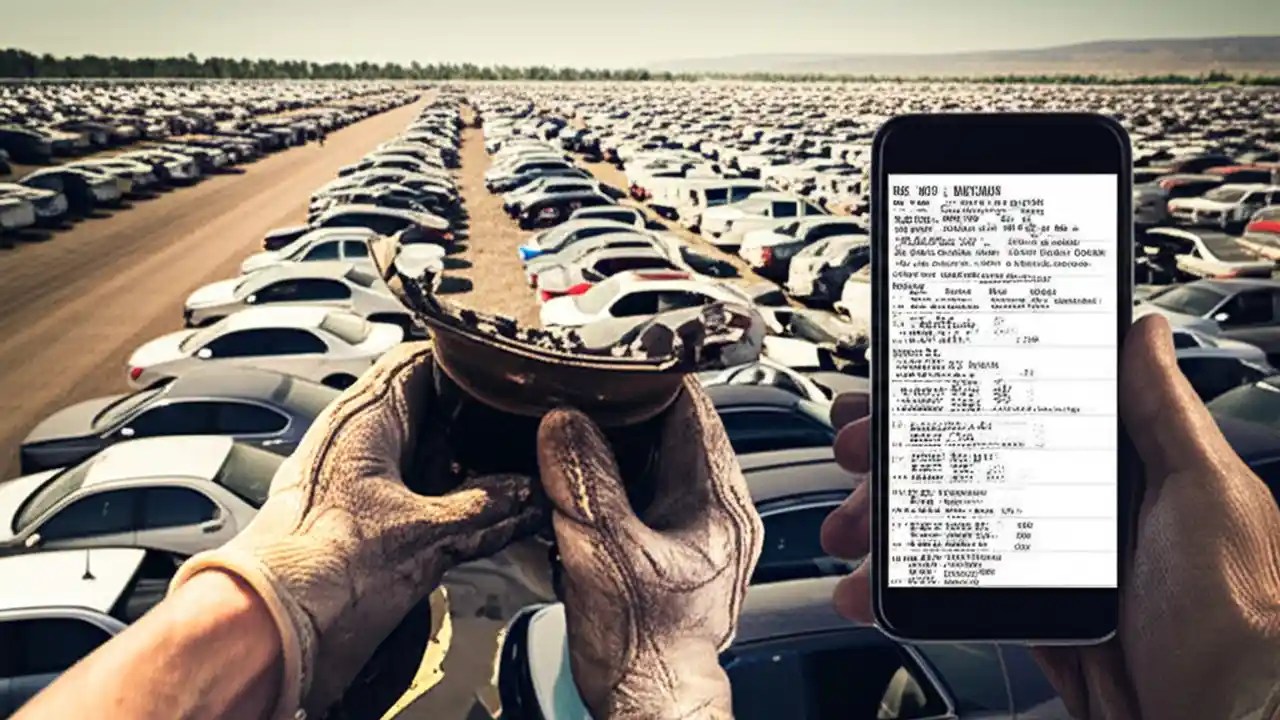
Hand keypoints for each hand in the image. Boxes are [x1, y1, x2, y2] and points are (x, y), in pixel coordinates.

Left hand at [169, 343, 543, 718]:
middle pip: (430, 408)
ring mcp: (354, 477)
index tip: (512, 377)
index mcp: (365, 418)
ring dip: (464, 462)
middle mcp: (357, 439)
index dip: (470, 363)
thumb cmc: (318, 573)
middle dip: (478, 420)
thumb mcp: (428, 535)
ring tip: (515, 473)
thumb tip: (528, 494)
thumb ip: (488, 510)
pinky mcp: (355, 517)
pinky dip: (445, 497)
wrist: (270, 631)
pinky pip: (412, 490)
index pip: (423, 361)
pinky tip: (479, 514)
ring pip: (423, 451)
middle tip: (525, 430)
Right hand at [536, 377, 763, 718]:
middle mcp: (717, 511)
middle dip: (623, 411)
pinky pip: (645, 492)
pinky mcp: (674, 550)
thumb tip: (565, 425)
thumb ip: (584, 483)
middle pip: (672, 429)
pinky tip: (581, 482)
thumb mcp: (603, 554)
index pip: (691, 407)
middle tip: (579, 394)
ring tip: (574, 430)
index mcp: (717, 501)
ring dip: (616, 445)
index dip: (647, 378)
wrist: (648, 702)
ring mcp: (698, 531)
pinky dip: (614, 479)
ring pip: (657, 460)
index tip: (607, 364)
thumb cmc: (645, 649)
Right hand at [821, 315, 1279, 718]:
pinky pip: (955, 592)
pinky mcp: (1032, 616)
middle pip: (971, 464)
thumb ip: (1164, 413)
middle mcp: (1077, 510)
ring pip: (950, 528)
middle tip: (860, 452)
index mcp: (1120, 468)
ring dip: (890, 525)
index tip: (905, 386)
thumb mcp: (1203, 491)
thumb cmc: (1239, 610)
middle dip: (902, 457)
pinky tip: (874, 588)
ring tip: (855, 530)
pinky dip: (906, 591)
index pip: (1021, 409)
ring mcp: (1048, 564)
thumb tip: (1143, 333)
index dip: (957, 394)